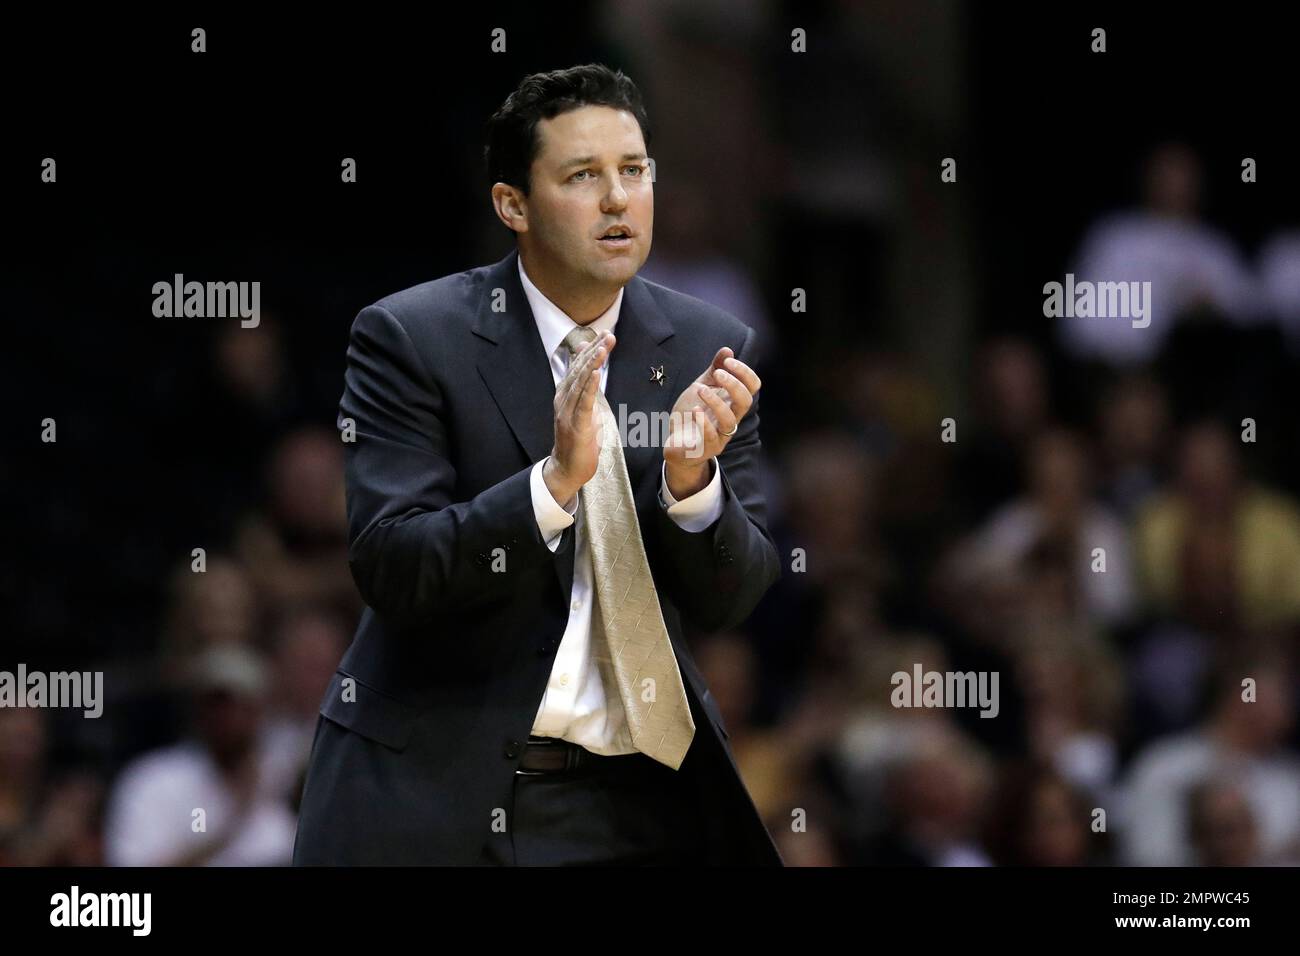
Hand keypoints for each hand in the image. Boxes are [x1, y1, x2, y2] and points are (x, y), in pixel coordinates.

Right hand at [545, 332, 615, 506]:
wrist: (567, 469)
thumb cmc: (578, 440)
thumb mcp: (584, 410)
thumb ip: (587, 390)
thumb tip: (592, 370)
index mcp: (565, 394)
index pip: (579, 366)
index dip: (591, 349)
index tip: (604, 333)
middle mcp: (563, 399)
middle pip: (579, 370)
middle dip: (594, 350)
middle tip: (609, 334)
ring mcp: (567, 412)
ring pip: (580, 382)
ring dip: (593, 363)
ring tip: (603, 347)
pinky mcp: (575, 425)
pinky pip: (583, 402)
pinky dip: (589, 386)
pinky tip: (595, 372)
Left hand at [664, 347, 760, 495]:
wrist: (676, 442)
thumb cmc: (692, 414)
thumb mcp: (702, 387)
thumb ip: (714, 370)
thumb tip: (727, 349)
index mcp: (732, 402)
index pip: (752, 387)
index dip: (745, 372)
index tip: (728, 361)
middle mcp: (731, 419)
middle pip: (745, 402)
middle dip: (734, 384)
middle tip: (717, 374)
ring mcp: (720, 435)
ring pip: (729, 420)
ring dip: (716, 401)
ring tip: (700, 390)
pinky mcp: (706, 447)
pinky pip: (711, 436)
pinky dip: (703, 421)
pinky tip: (694, 410)